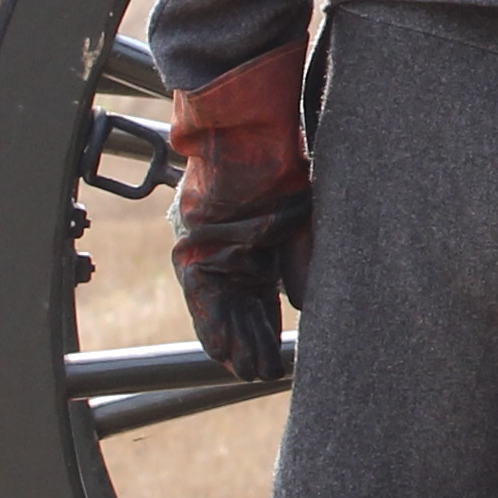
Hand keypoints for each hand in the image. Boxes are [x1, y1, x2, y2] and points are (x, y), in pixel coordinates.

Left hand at [166, 43, 314, 385]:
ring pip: (223, 304)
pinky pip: (201, 294)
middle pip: (245, 302)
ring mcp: (212, 241)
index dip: (276, 323)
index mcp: (267, 229)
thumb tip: (306, 305)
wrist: (247, 123)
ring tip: (246, 373)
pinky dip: (213, 325)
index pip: (271, 287)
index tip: (285, 354)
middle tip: (263, 374)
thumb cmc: (283, 155)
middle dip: (255, 340)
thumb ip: (304, 261)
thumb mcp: (304, 219)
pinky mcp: (192, 242)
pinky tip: (222, 354)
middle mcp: (236, 239)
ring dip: (234, 342)